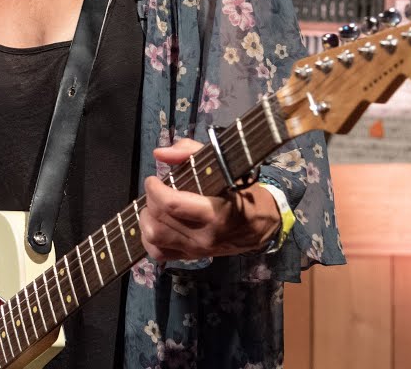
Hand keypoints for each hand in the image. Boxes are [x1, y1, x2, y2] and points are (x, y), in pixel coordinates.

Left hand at [140, 137, 280, 261]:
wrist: (263, 224)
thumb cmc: (243, 191)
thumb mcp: (223, 165)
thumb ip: (189, 152)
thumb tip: (160, 154)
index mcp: (214, 213)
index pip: (170, 205)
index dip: (154, 189)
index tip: (154, 179)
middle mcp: (204, 236)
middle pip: (158, 221)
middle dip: (150, 201)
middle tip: (156, 190)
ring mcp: (197, 250)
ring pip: (154, 239)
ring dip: (147, 220)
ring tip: (154, 207)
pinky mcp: (192, 257)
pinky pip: (160, 254)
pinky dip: (150, 240)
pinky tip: (156, 225)